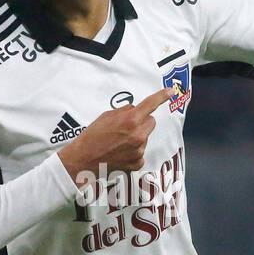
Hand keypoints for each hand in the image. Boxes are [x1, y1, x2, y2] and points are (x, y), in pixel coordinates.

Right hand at [58, 87, 173, 180]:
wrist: (83, 160)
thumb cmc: (92, 136)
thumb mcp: (106, 116)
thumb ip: (125, 112)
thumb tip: (136, 110)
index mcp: (131, 120)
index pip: (150, 104)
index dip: (161, 96)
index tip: (170, 91)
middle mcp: (138, 135)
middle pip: (151, 122)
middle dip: (142, 122)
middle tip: (125, 127)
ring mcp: (139, 151)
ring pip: (145, 138)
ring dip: (136, 138)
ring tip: (117, 143)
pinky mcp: (137, 163)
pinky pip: (141, 152)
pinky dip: (133, 152)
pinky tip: (119, 153)